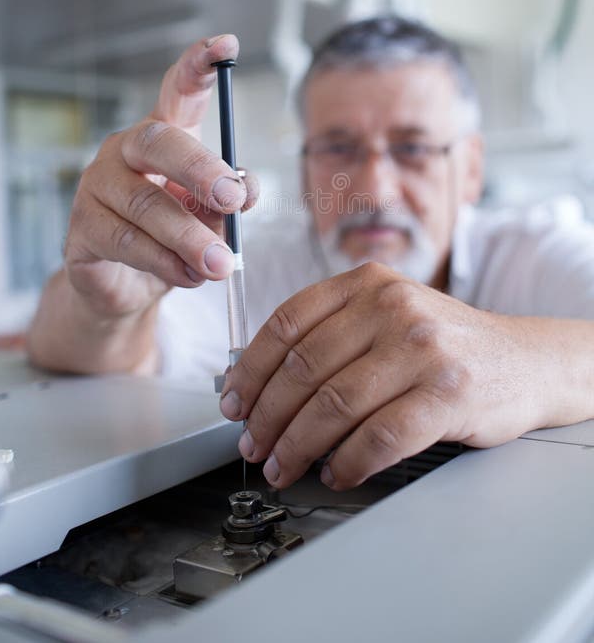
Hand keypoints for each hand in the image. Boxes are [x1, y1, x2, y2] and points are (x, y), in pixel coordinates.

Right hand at [64, 34, 257, 318]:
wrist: (131, 286)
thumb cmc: (175, 235)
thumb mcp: (213, 213)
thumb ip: (233, 197)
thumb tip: (245, 192)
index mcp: (164, 135)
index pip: (178, 90)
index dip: (200, 66)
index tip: (228, 46)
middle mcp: (126, 150)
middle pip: (159, 142)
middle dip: (201, 169)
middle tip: (232, 199)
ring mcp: (97, 187)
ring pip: (146, 205)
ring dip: (190, 237)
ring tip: (221, 264)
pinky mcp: (82, 229)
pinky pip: (127, 243)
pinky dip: (166, 263)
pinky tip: (190, 275)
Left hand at [220, 262, 550, 489]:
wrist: (523, 360)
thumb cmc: (441, 344)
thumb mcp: (387, 314)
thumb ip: (332, 334)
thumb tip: (257, 383)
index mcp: (367, 282)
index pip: (287, 323)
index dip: (250, 369)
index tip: (233, 403)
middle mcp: (392, 306)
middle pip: (304, 369)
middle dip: (267, 417)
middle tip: (253, 446)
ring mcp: (422, 348)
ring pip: (334, 406)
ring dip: (297, 447)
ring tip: (285, 467)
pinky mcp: (448, 394)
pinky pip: (379, 437)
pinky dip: (348, 462)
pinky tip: (337, 472)